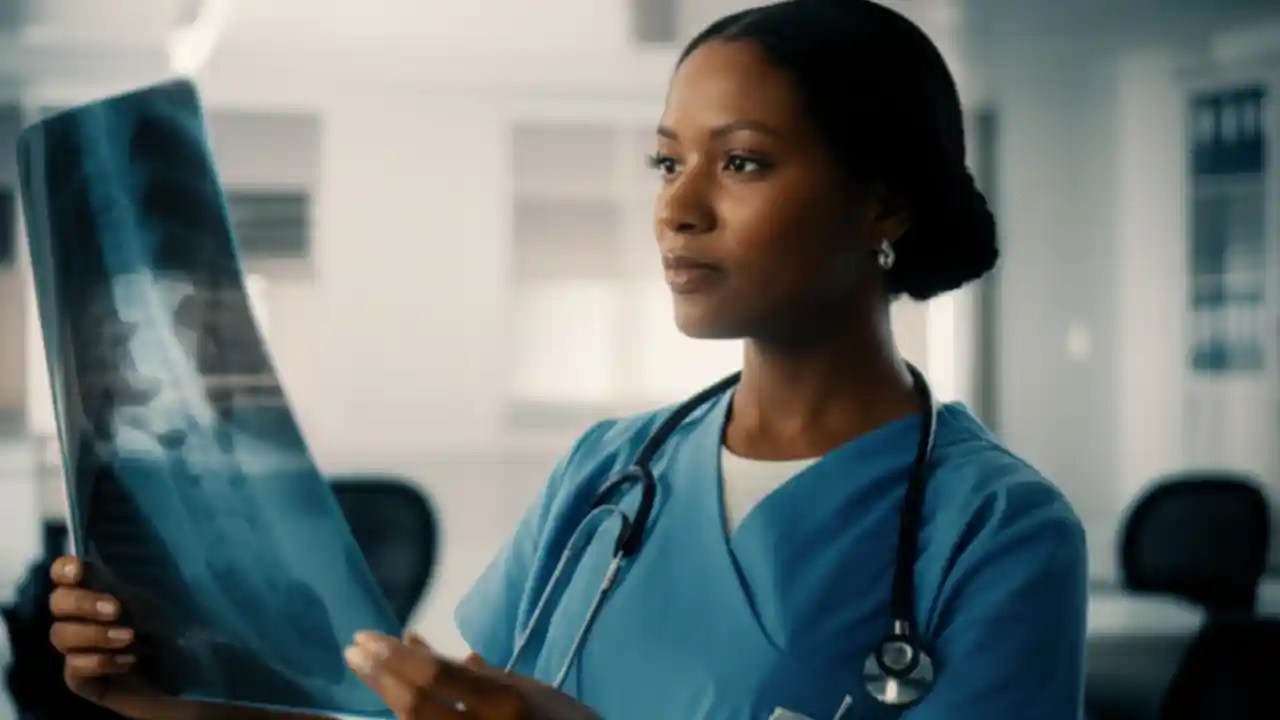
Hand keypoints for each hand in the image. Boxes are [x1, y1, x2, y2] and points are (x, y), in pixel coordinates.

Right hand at [47, 556, 181, 719]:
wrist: (179, 676)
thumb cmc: (169, 629)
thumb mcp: (160, 601)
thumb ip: (140, 584)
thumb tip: (138, 562)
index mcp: (95, 591)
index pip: (62, 573)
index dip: (64, 568)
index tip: (78, 570)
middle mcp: (78, 617)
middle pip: (57, 602)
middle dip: (82, 603)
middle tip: (116, 609)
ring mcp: (75, 649)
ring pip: (60, 634)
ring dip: (95, 634)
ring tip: (130, 637)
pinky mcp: (78, 678)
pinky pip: (73, 666)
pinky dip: (101, 661)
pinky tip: (128, 661)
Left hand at [345, 631, 600, 719]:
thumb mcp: (526, 688)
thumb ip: (473, 671)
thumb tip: (414, 642)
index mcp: (506, 702)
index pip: (436, 676)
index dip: (394, 656)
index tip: (366, 638)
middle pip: (414, 705)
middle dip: (379, 676)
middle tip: (354, 651)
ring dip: (384, 695)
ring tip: (365, 670)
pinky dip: (403, 714)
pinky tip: (390, 698)